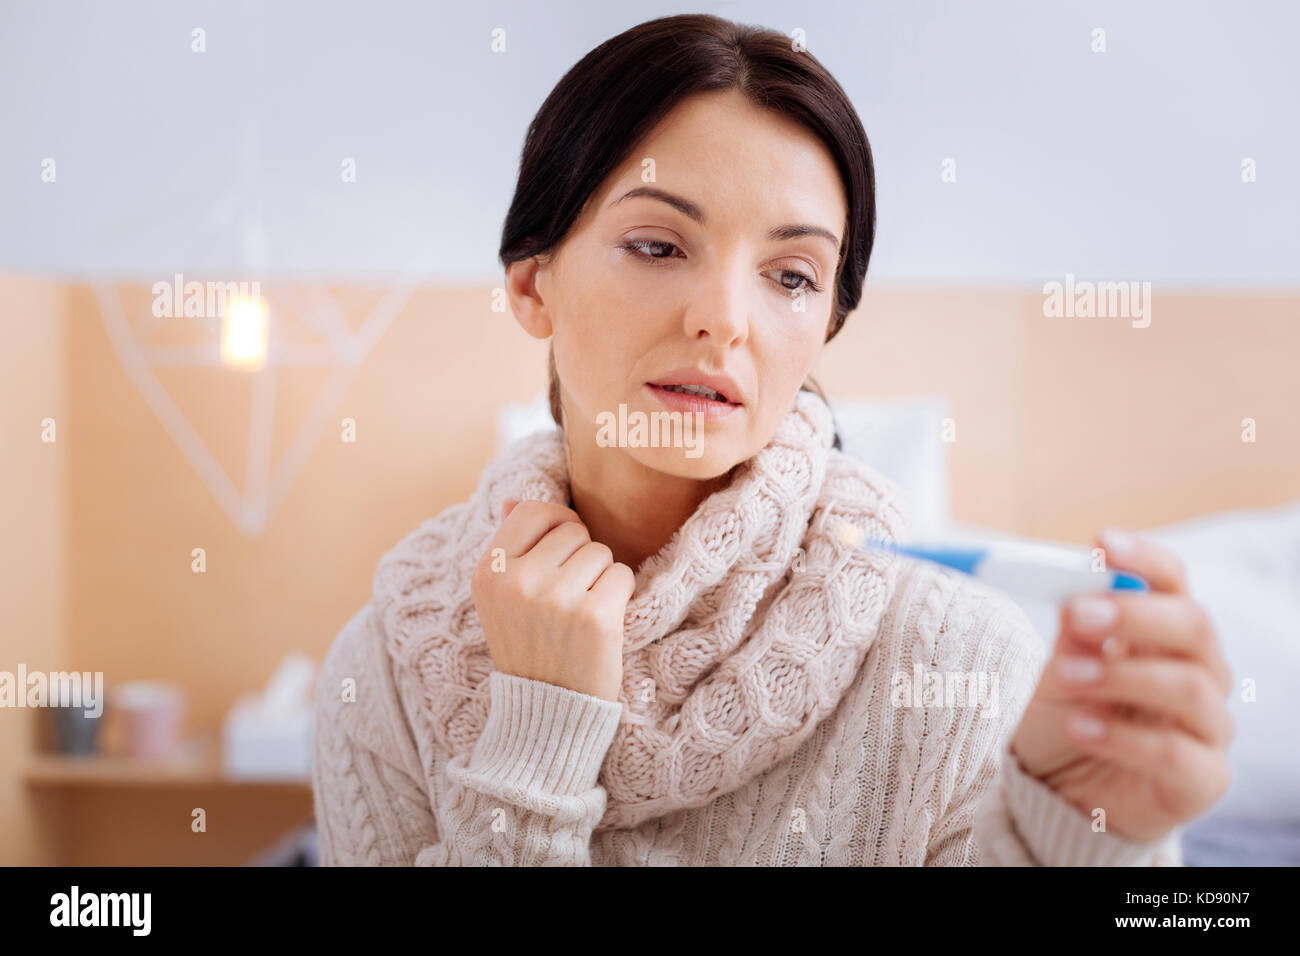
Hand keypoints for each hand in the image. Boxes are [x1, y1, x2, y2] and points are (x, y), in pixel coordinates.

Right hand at [470, 498, 634, 701]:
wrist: (546, 714)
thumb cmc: (529, 647)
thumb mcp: (501, 600)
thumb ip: (509, 548)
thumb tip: (513, 501)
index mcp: (488, 572)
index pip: (532, 511)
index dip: (557, 522)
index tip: (565, 546)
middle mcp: (517, 582)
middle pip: (573, 532)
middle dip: (580, 557)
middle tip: (569, 597)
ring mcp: (556, 599)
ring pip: (601, 552)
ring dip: (601, 577)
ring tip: (582, 613)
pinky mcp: (595, 617)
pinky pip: (623, 575)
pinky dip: (620, 596)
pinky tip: (602, 623)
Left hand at [1010, 529, 1233, 842]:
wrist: (1061, 795)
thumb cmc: (1067, 718)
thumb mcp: (1058, 668)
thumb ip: (1073, 634)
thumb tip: (1076, 593)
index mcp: (1163, 633)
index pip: (1172, 582)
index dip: (1144, 559)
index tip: (1102, 542)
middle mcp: (1198, 671)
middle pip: (1192, 626)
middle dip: (1133, 613)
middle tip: (1075, 613)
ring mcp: (1206, 726)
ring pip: (1188, 686)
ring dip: (1120, 674)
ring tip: (1066, 675)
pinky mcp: (1201, 779)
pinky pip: (1175, 753)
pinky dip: (1121, 735)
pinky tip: (1079, 727)